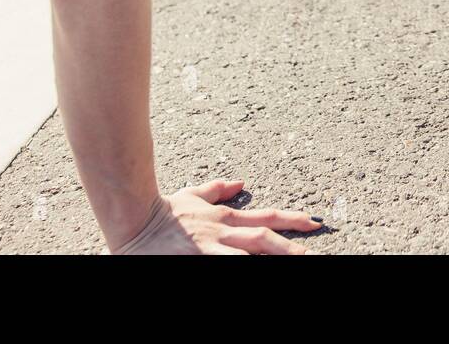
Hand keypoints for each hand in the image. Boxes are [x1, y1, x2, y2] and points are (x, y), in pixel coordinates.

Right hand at [111, 179, 323, 254]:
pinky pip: (226, 263)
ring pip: (248, 254)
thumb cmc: (163, 212)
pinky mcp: (198, 257)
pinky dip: (241, 264)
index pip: (266, 217)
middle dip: (290, 247)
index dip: (292, 219)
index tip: (315, 222)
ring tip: (297, 262)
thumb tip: (240, 181)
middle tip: (314, 254)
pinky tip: (253, 267)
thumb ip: (217, 190)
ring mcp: (211, 246)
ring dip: (271, 259)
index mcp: (225, 217)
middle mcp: (222, 231)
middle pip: (264, 238)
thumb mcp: (193, 196)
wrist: (134, 218)